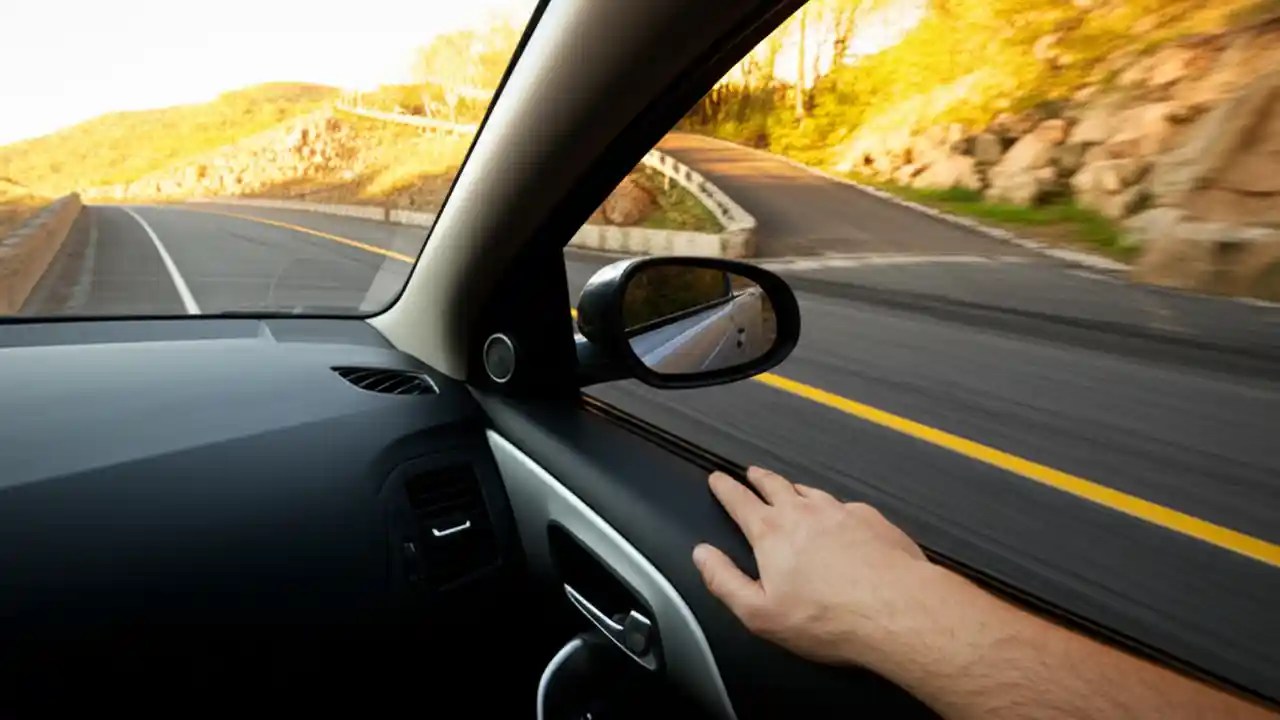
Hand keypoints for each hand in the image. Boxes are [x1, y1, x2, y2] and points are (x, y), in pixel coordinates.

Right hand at [692, 467, 936, 667]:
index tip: (718, 478)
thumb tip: (702, 555)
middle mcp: (805, 512)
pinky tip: (838, 516)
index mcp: (772, 533)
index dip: (725, 488)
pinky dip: (833, 506)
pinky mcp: (872, 519)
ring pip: (810, 491)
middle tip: (751, 473)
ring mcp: (841, 511)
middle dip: (759, 478)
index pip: (740, 501)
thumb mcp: (759, 613)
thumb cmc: (828, 617)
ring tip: (790, 488)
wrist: (896, 609)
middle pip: (775, 485)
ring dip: (795, 488)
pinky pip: (844, 505)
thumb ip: (724, 581)